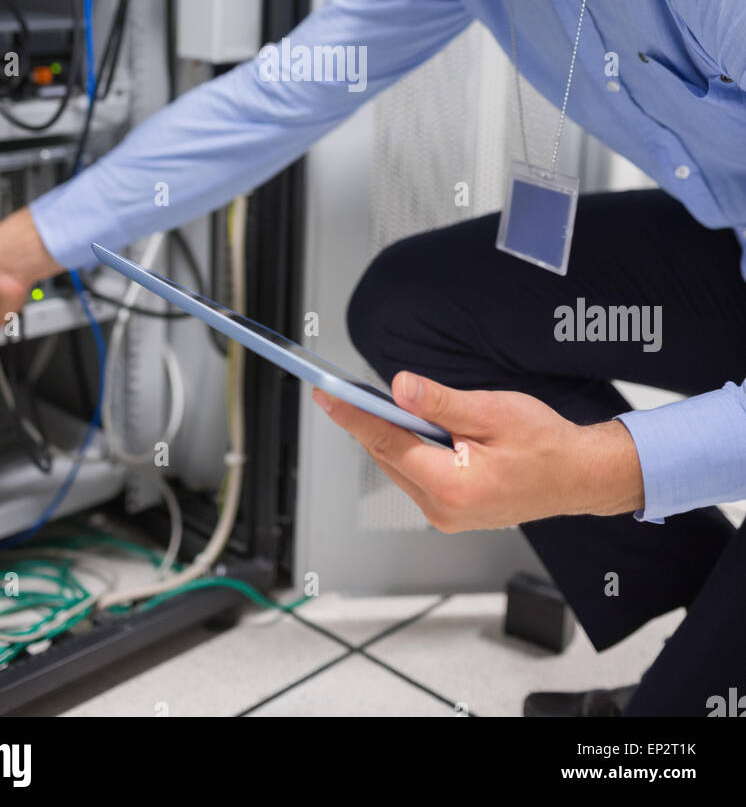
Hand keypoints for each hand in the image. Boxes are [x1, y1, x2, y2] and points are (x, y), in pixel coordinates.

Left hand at [312, 373, 644, 529]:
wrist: (578, 476)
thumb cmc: (545, 445)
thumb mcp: (491, 412)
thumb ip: (439, 403)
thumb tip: (398, 388)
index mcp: (450, 487)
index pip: (386, 442)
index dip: (351, 415)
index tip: (325, 395)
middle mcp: (443, 509)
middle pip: (387, 456)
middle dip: (367, 421)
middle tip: (343, 390)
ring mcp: (447, 515)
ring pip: (399, 466)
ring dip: (390, 435)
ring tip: (379, 403)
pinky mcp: (452, 511)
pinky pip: (416, 475)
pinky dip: (408, 449)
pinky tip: (411, 426)